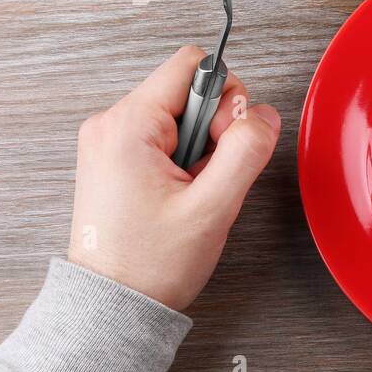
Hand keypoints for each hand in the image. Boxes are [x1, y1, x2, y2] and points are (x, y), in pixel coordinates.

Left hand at [67, 46, 280, 310]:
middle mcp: (109, 124)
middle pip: (187, 89)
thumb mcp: (213, 208)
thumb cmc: (149, 265)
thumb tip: (264, 115)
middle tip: (207, 177)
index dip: (226, 98)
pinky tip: (177, 193)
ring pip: (178, 114)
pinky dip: (180, 159)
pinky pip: (162, 136)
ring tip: (189, 191)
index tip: (223, 143)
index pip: (193, 65)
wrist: (111, 306)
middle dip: (213, 128)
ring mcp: (107, 140)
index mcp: (128, 125)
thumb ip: (246, 152)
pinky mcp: (112, 158)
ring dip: (198, 148)